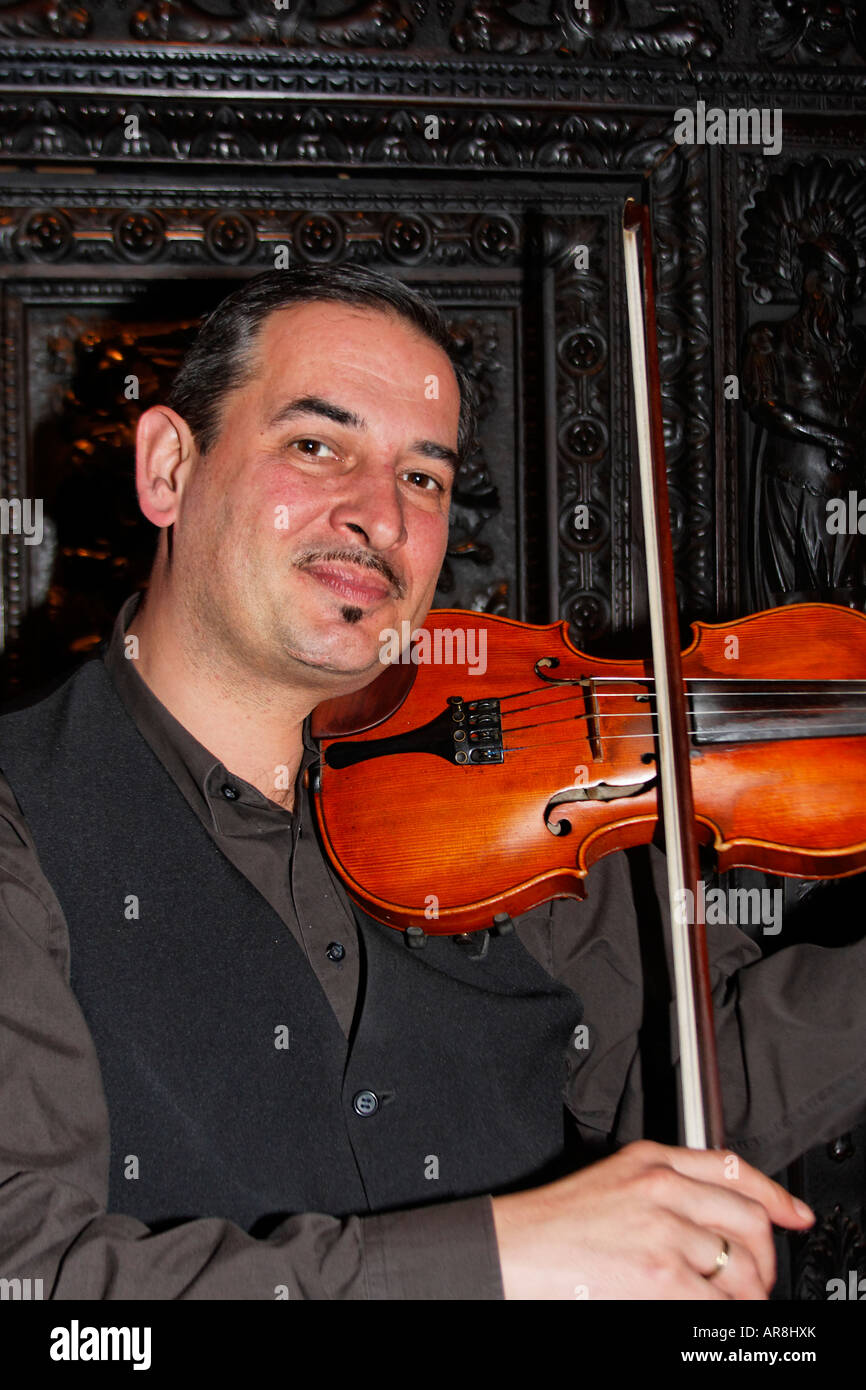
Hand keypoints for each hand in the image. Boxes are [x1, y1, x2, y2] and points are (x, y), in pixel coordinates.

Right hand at [490, 1139, 813, 1299]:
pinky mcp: (660, 1276)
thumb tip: (714, 1222)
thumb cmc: (554, 1224)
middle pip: (748, 1219)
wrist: (516, 1250)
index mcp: (651, 1160)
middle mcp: (663, 1188)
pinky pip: (716, 1303)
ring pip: (739, 1268)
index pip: (734, 1168)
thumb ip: (666, 1188)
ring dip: (744, 1296)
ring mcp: (664, 1232)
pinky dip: (720, 1315)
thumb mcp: (614, 1182)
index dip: (774, 1195)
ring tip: (727, 1304)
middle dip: (763, 1258)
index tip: (793, 1215)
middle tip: (755, 1280)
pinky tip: (706, 1312)